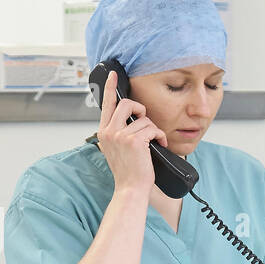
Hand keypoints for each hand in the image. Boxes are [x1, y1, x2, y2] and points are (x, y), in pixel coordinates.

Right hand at [95, 69, 167, 193]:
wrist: (130, 189)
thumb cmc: (127, 172)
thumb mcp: (116, 149)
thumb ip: (117, 132)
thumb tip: (129, 118)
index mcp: (103, 132)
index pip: (106, 104)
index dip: (110, 87)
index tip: (113, 74)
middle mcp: (109, 131)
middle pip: (127, 104)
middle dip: (141, 109)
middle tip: (146, 121)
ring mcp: (120, 136)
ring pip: (144, 119)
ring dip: (153, 129)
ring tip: (154, 142)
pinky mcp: (134, 141)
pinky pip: (152, 128)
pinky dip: (160, 136)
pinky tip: (160, 144)